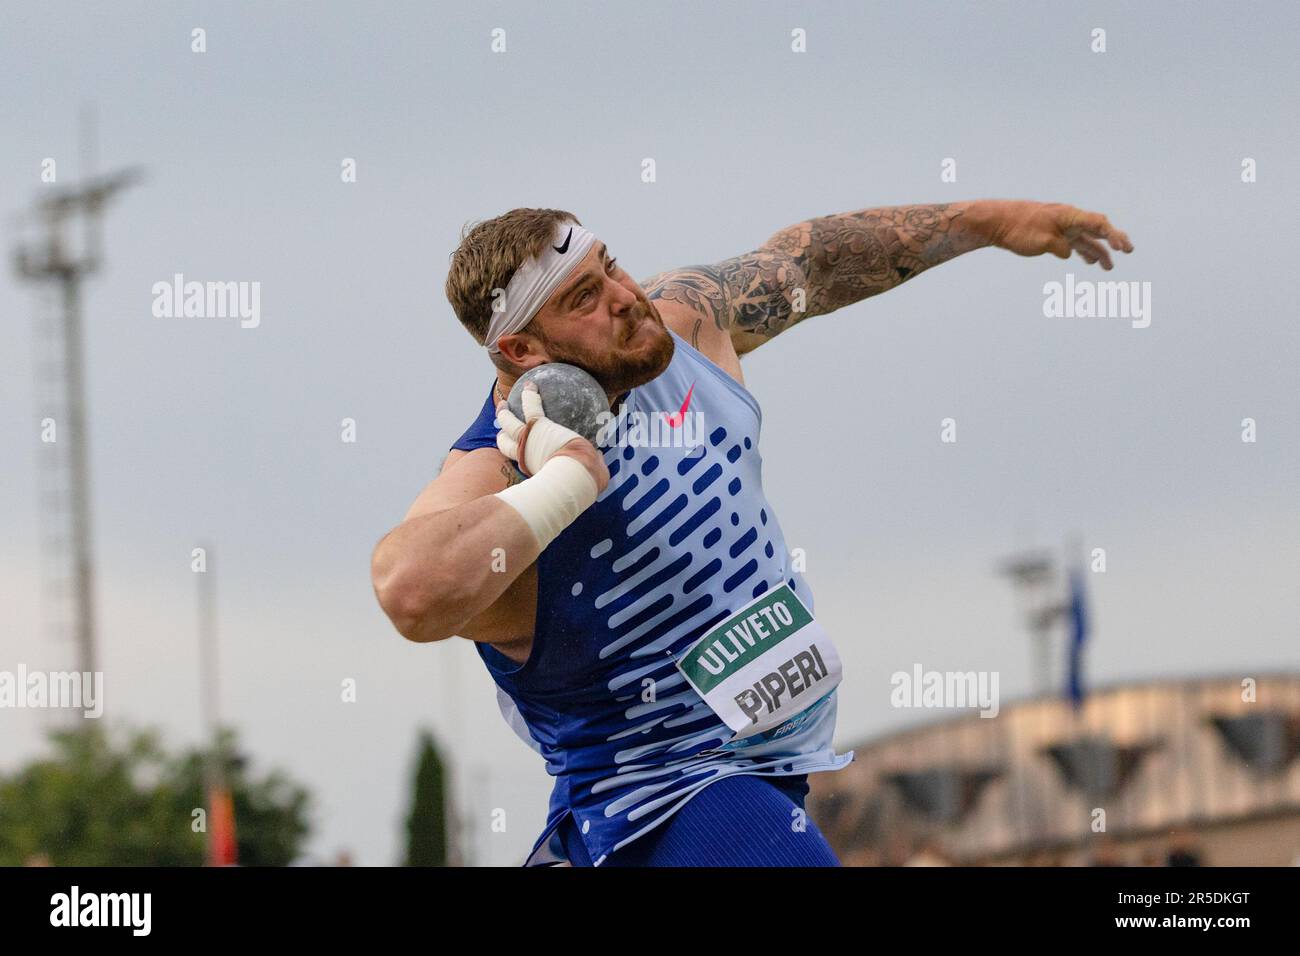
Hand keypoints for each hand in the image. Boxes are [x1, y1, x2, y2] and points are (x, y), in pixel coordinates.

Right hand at [496, 383, 609, 492]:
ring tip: (503, 403)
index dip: (512, 451)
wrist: (573, 476)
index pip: (518, 459)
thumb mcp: (583, 473)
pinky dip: (529, 395)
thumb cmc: (581, 481)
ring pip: (508, 422)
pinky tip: (531, 385)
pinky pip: (530, 406)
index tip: (512, 445)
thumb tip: (598, 456)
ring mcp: (527, 439)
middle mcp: (524, 455)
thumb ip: (589, 462)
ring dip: (504, 412)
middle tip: (502, 427)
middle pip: (505, 442)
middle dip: (502, 433)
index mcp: (532, 467)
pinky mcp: (537, 426)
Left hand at [987, 200, 1132, 269]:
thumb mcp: (1042, 241)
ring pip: (1085, 239)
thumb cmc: (1018, 228)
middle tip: (1127, 251)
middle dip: (1113, 241)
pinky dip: (1082, 250)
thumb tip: (1069, 253)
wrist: (997, 222)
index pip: (1098, 224)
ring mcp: (1061, 226)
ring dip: (1097, 251)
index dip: (1114, 235)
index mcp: (1069, 216)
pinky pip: (1073, 241)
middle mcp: (1068, 219)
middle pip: (1097, 229)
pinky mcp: (1052, 233)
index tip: (1124, 248)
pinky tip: (1087, 260)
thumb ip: (1060, 247)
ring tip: (1107, 267)